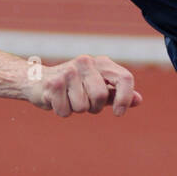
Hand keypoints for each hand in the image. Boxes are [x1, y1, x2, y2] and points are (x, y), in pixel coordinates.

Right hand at [27, 54, 141, 116]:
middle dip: (94, 107)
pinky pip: (65, 111)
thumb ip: (118, 95)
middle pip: (101, 96)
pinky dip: (62, 111)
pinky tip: (56, 100)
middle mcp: (87, 62)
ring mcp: (69, 71)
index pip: (124, 78)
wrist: (38, 81)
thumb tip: (138, 100)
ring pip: (82, 106)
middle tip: (86, 104)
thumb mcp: (98, 88)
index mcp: (102, 63)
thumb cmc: (74, 87)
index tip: (119, 113)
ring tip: (69, 99)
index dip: (125, 98)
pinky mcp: (53, 82)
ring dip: (76, 110)